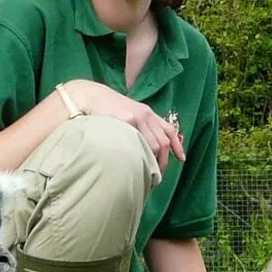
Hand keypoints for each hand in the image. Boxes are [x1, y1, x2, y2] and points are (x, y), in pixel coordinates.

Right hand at [67, 80, 184, 173]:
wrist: (90, 96)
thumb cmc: (108, 109)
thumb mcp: (130, 113)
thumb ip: (142, 126)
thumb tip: (153, 146)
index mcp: (148, 113)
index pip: (169, 130)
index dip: (177, 145)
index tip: (182, 159)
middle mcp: (146, 115)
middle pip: (163, 143)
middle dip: (163, 161)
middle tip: (157, 176)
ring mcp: (136, 118)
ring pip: (153, 146)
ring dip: (153, 162)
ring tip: (147, 175)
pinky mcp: (126, 121)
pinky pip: (138, 144)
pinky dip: (140, 156)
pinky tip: (136, 165)